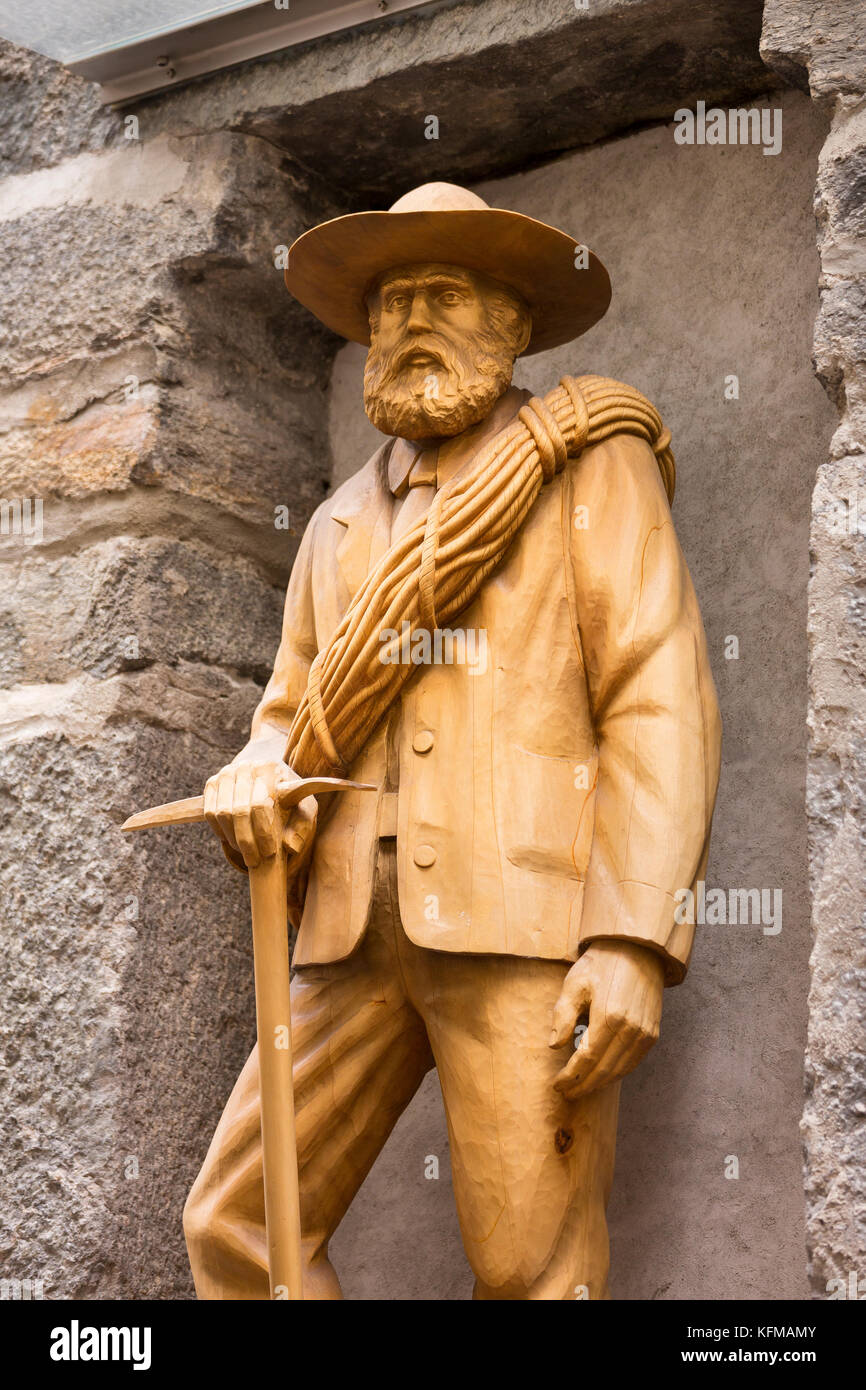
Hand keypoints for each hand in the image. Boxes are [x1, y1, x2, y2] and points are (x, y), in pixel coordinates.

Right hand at [203, 760, 316, 870]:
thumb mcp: (305, 808)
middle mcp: (246, 767)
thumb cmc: (289, 796)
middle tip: (254, 860)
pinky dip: (219, 830)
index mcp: (271, 770)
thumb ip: (302, 826)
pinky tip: (231, 839)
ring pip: (222, 813)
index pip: (261, 805)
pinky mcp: (213, 782)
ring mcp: (227, 773)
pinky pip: (210, 812)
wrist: (267, 774)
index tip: (269, 853)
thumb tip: (290, 846)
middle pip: (239, 811)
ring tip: (245, 850)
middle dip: (246, 841)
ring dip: (232, 837)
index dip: (264, 833)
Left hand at [549, 940, 664, 1098]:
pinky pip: (632, 1063)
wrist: (637, 950)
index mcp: (609, 1017)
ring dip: (599, 1083)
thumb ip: (563, 1015)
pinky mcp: (652, 1034)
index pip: (586, 1059)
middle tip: (566, 1093)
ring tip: (580, 1088)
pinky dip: (616, 1073)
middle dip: (582, 1086)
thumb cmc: (601, 964)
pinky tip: (602, 1075)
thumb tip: (555, 1045)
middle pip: (604, 1071)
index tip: (557, 1085)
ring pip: (620, 1071)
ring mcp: (645, 1034)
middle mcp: (630, 1030)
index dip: (570, 1077)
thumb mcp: (575, 984)